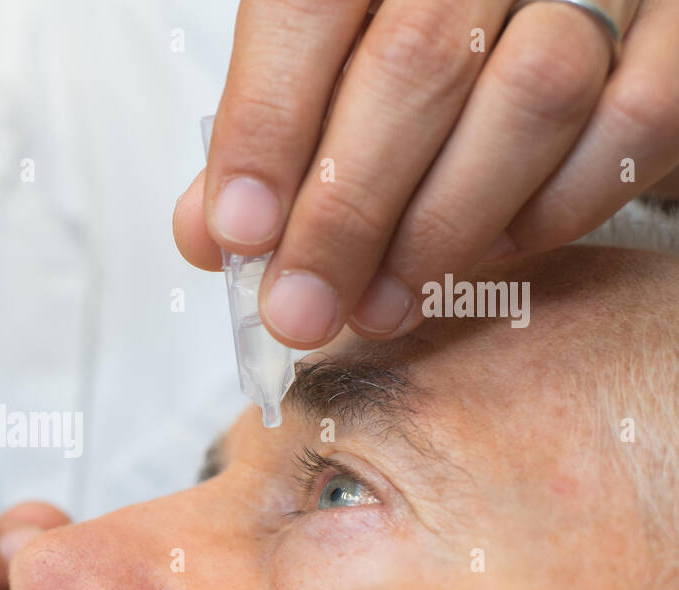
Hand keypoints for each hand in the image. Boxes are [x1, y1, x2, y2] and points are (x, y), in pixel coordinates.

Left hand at [174, 0, 678, 346]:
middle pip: (416, 63)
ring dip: (442, 227)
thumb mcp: (330, 47)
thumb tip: (208, 234)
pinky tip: (490, 251)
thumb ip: (272, 128)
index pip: (308, 8)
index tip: (238, 230)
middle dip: (346, 211)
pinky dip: (555, 208)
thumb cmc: (422, 25)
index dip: (268, 125)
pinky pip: (633, 124)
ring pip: (532, 97)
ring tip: (381, 305)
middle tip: (301, 308)